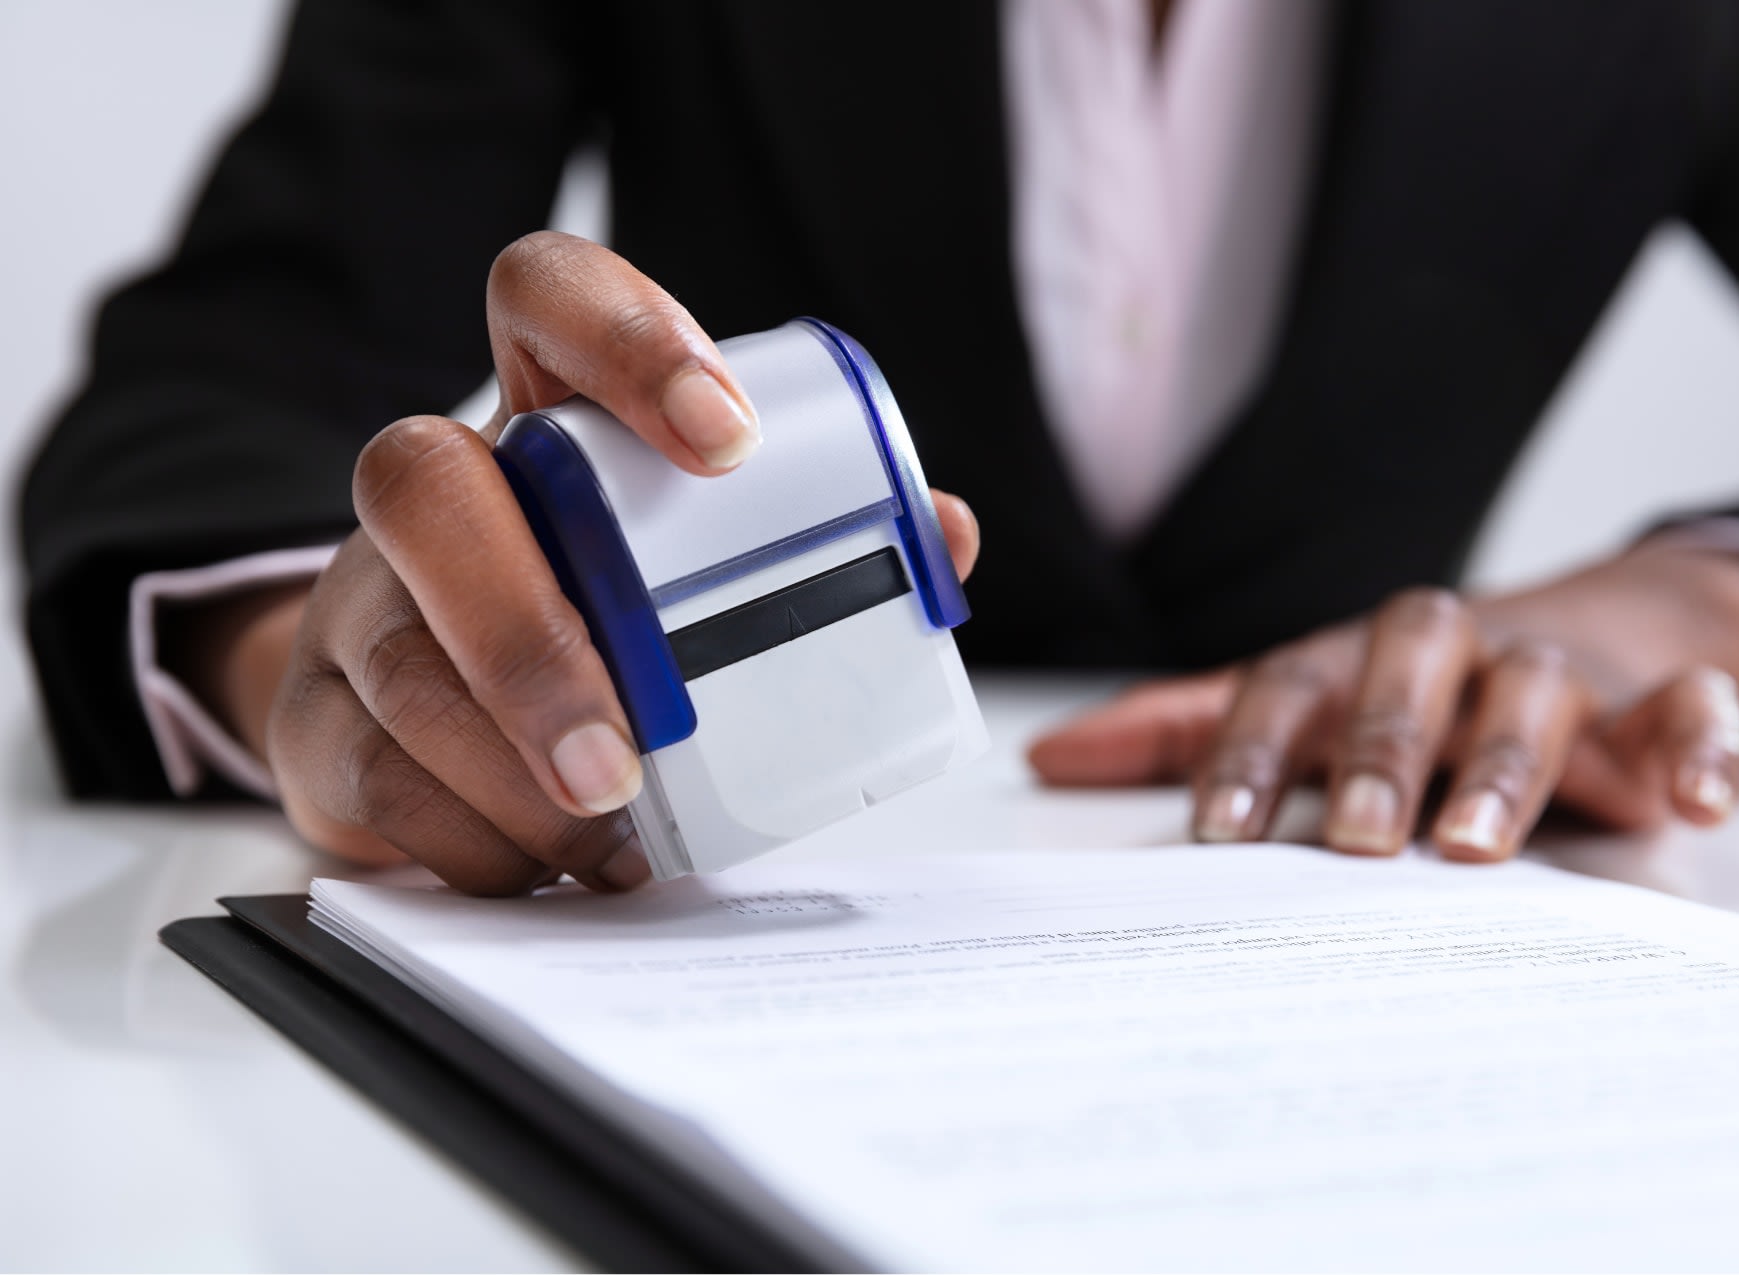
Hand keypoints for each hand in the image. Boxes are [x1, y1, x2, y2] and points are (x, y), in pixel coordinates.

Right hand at [183, 232, 979, 893]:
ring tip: (611, 835)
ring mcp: (358, 600)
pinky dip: (475, 837)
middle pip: (422, 486)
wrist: (431, 709)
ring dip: (513, 768)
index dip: (626, 338)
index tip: (728, 441)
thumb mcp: (696, 561)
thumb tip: (942, 534)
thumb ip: (823, 538)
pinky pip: (369, 775)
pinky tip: (548, 861)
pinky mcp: (315, 719)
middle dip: (530, 633)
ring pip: (398, 658)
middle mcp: (432, 491)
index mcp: (543, 422)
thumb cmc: (602, 617)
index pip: (546, 297)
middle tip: (628, 752)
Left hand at [1028, 542, 1738, 859]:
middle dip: (1376, 748)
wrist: (1572, 641)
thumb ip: (1185, 734)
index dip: (1249, 755)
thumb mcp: (1296, 712)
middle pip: (1406, 669)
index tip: (1215, 835)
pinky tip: (1696, 801)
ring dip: (1502, 762)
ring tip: (1473, 845)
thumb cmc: (1402, 700)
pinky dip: (1698, 744)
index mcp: (1349, 664)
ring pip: (1529, 691)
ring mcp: (1550, 675)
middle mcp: (1445, 657)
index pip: (1286, 690)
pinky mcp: (1651, 704)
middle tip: (1351, 838)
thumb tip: (1051, 757)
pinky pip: (1685, 708)